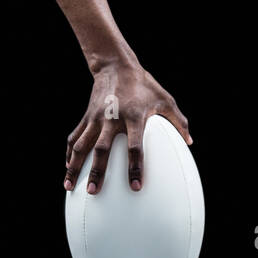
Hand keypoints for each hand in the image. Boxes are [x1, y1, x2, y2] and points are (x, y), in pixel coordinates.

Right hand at [64, 59, 191, 194]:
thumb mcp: (165, 99)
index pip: (135, 146)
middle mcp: (112, 119)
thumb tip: (189, 142)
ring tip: (69, 187)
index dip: (135, 167)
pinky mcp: (86, 116)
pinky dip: (70, 153)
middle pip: (102, 149)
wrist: (116, 65)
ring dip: (74, 167)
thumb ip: (178, 121)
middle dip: (96, 172)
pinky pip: (75, 137)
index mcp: (134, 116)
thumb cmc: (144, 85)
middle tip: (93, 192)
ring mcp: (96, 118)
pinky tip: (68, 167)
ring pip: (81, 145)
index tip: (135, 187)